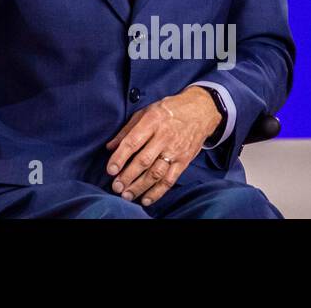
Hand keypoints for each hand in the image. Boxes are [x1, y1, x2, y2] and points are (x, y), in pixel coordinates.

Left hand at [102, 87, 222, 207]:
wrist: (200, 111)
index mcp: (151, 122)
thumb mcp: (145, 111)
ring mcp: (175, 151)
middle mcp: (164, 137)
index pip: (132, 142)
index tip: (110, 170)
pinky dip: (157, 192)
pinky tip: (146, 199)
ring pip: (156, 173)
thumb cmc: (168, 110)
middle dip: (128, 176)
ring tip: (127, 195)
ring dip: (140, 187)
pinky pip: (170, 180)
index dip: (120, 158)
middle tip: (116, 187)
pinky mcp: (184, 161)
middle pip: (143, 161)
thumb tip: (110, 147)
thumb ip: (127, 130)